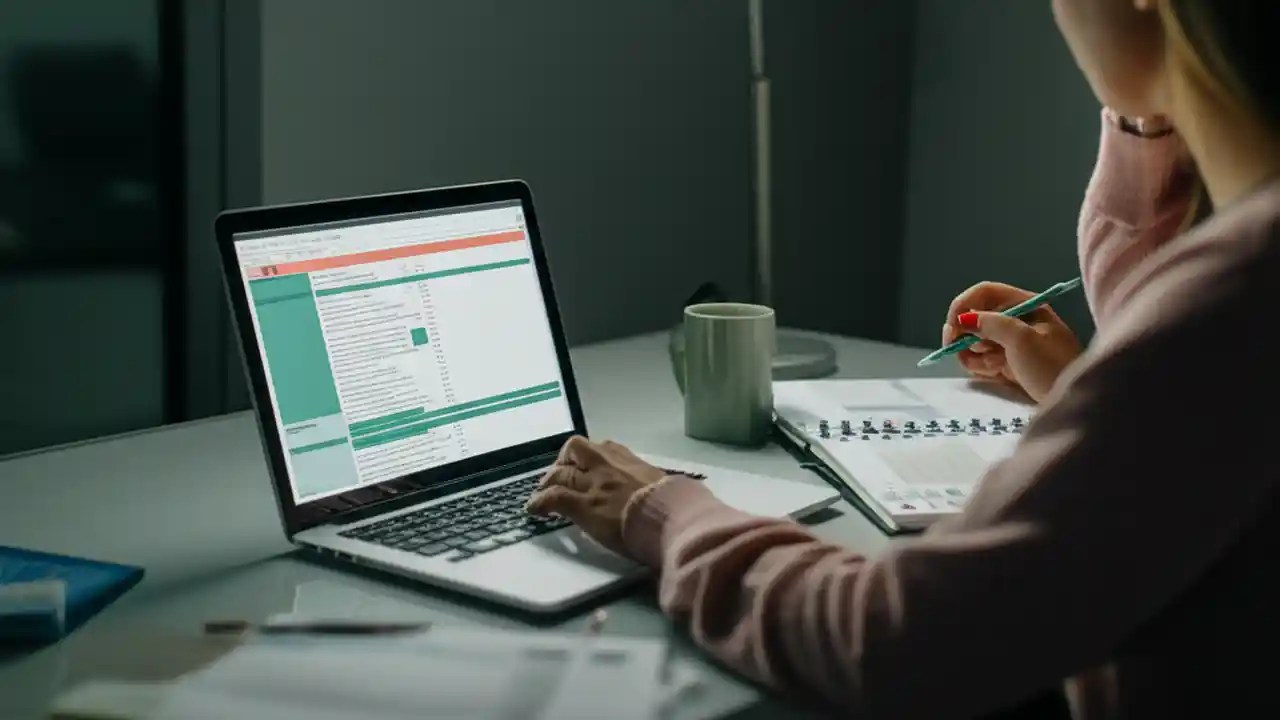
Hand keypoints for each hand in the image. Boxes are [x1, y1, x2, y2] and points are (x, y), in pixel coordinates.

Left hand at [525, 436, 666, 554]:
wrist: (672, 516)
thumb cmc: (679, 505)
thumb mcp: (671, 486)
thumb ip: (660, 486)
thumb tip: (672, 494)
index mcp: (631, 460)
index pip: (605, 448)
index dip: (590, 457)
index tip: (588, 467)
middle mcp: (608, 465)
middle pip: (576, 450)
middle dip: (564, 462)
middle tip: (560, 478)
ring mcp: (593, 483)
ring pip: (560, 472)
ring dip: (549, 482)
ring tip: (543, 494)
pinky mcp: (582, 504)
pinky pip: (553, 497)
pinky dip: (540, 502)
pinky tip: (534, 510)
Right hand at [942, 281, 1082, 402]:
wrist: (1073, 402)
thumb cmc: (1051, 366)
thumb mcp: (1022, 339)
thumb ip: (991, 324)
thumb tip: (964, 319)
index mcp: (1024, 306)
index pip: (984, 293)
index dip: (964, 305)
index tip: (953, 326)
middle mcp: (1015, 321)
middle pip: (975, 317)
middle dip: (966, 334)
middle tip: (962, 351)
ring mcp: (1010, 344)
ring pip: (974, 342)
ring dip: (974, 355)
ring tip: (992, 367)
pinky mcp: (1007, 364)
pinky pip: (981, 361)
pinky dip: (981, 368)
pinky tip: (995, 374)